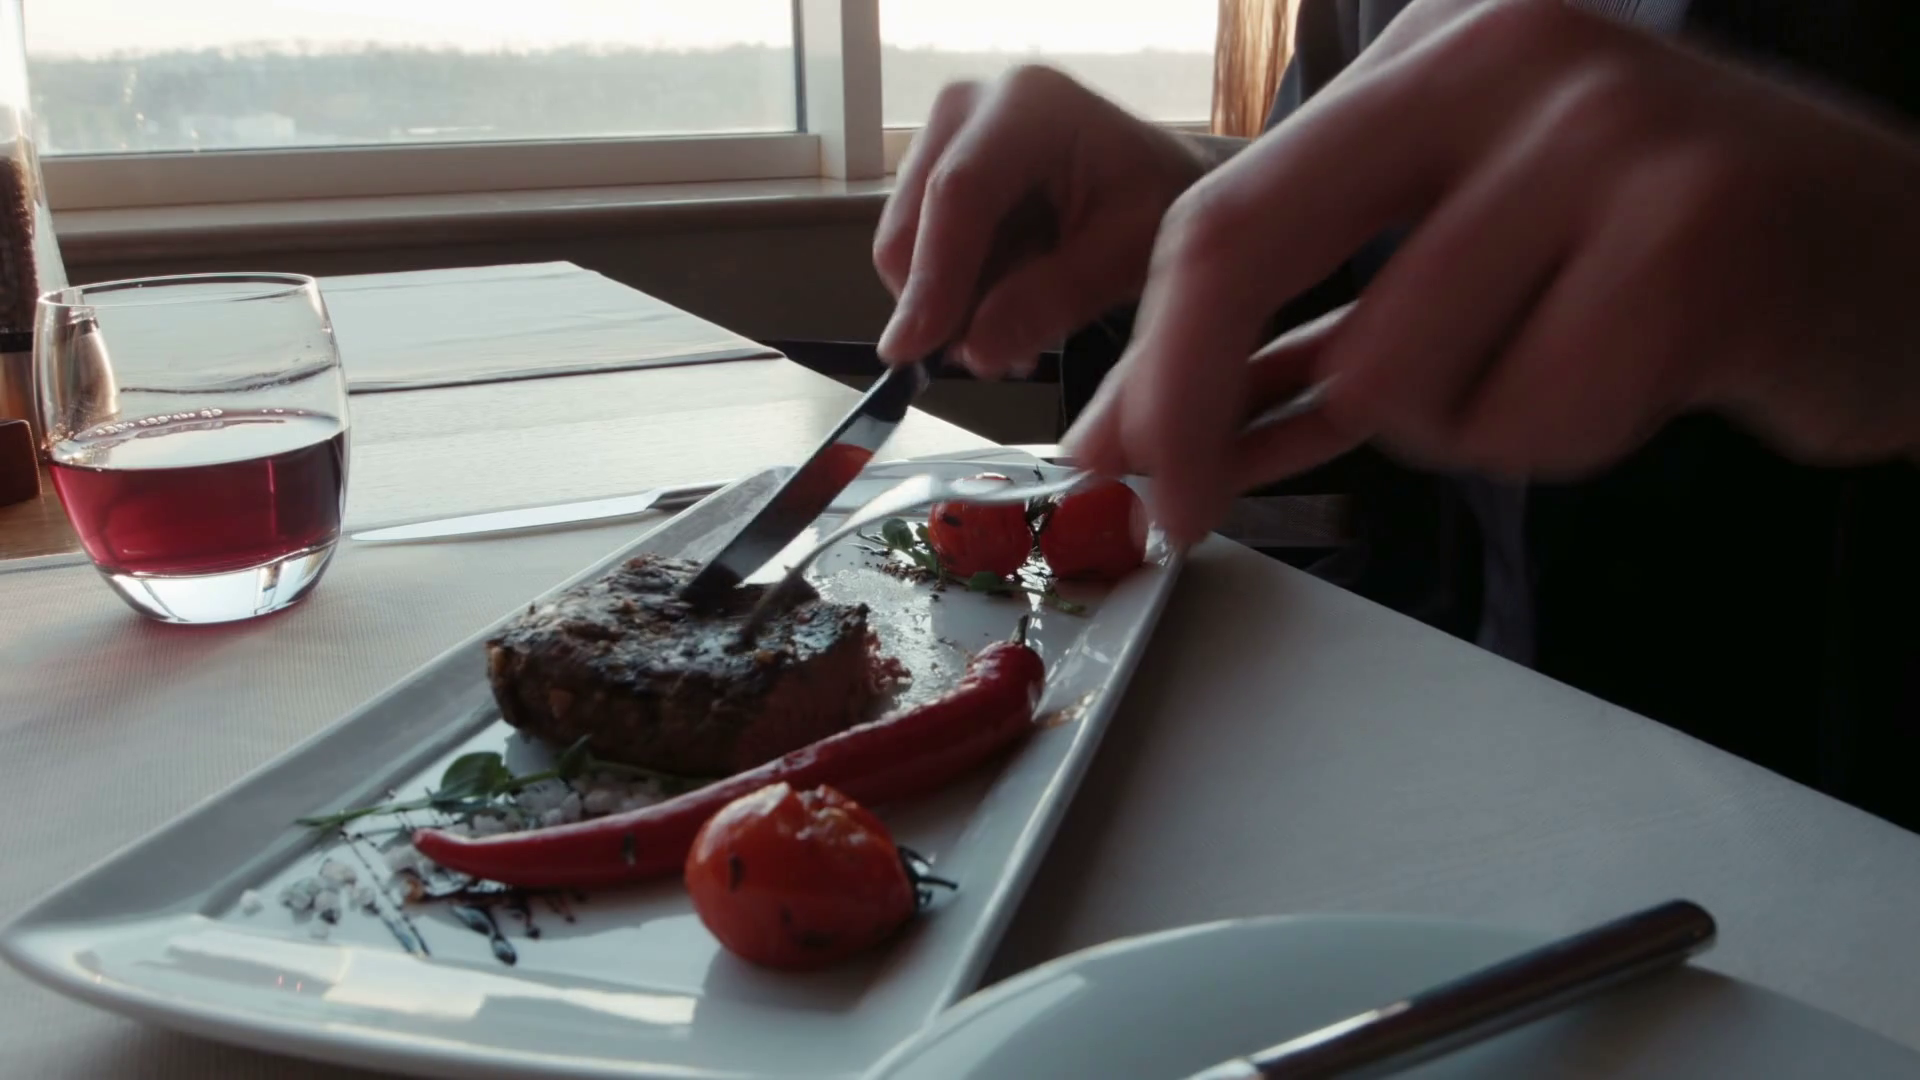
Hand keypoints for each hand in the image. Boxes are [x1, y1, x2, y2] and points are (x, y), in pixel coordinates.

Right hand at [873, 66, 1215, 376]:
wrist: (1156, 178)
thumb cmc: (1155, 203)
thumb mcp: (1125, 255)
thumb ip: (1052, 300)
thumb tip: (974, 353)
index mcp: (1026, 106)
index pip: (958, 194)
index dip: (932, 276)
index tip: (914, 350)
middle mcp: (969, 108)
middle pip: (914, 222)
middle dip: (939, 304)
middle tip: (994, 362)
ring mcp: (943, 137)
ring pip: (906, 245)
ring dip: (950, 304)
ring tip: (1016, 334)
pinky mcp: (932, 171)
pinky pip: (917, 250)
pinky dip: (951, 293)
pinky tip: (1003, 305)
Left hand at [1065, 0, 1919, 545]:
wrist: (1894, 268)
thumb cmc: (1662, 265)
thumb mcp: (1461, 256)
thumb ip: (1304, 333)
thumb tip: (1140, 433)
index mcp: (1436, 51)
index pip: (1224, 207)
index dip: (1151, 360)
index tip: (1119, 465)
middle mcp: (1510, 55)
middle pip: (1248, 252)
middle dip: (1194, 413)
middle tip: (1187, 514)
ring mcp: (1607, 134)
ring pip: (1396, 373)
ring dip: (1457, 421)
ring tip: (1561, 361)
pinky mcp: (1693, 237)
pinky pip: (1528, 420)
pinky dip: (1558, 438)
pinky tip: (1637, 373)